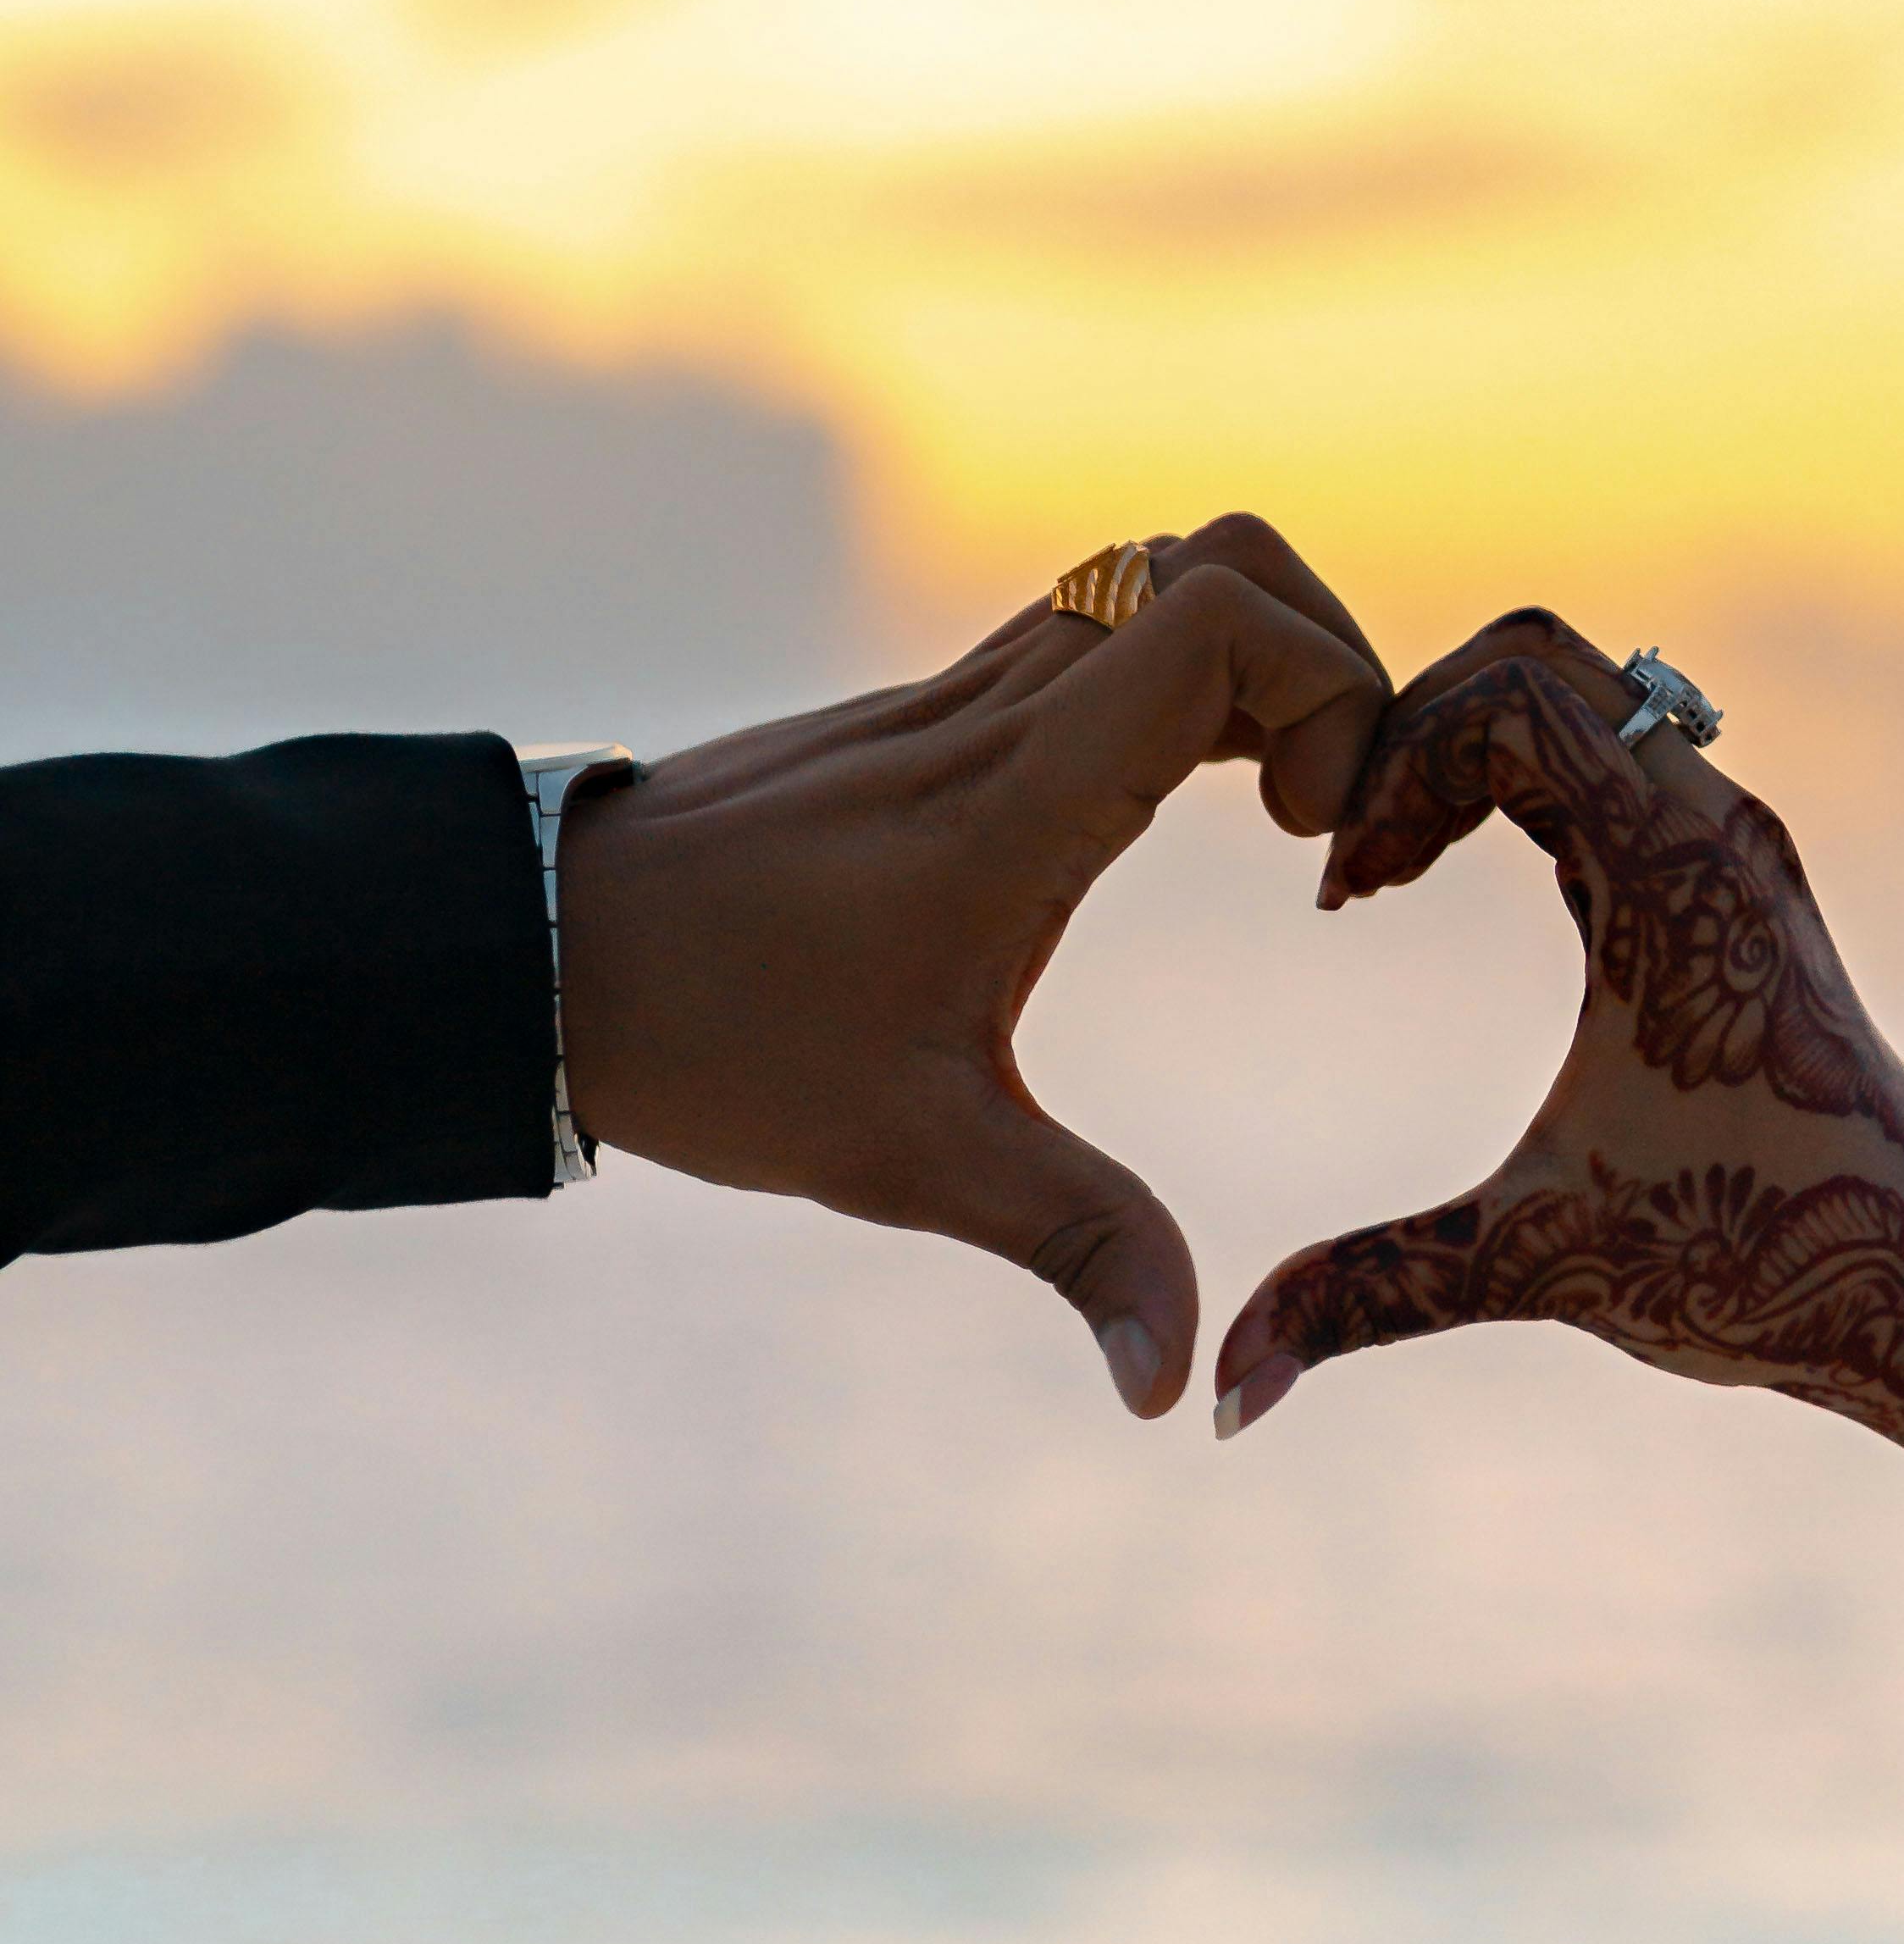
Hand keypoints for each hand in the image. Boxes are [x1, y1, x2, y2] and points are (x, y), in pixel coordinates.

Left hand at [558, 512, 1383, 1416]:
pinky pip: (1098, 626)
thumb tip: (1171, 1390)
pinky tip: (1179, 812)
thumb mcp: (911, 1161)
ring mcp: (957, 696)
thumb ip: (1073, 1249)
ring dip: (1254, 667)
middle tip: (1317, 815)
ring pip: (1156, 570)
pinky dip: (1182, 683)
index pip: (1214, 613)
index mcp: (1017, 796)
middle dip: (1325, 660)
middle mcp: (997, 712)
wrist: (538, 951)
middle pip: (1216, 553)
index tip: (1309, 838)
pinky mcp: (929, 713)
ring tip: (1271, 813)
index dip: (1324, 688)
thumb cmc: (718, 1042)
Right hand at [1212, 607, 1903, 1435]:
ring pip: (1574, 701)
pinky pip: (1601, 763)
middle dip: (1413, 728)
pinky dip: (1510, 786)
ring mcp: (1732, 847)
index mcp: (1674, 870)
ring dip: (1460, 755)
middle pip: (1535, 660)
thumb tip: (1226, 1386)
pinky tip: (1441, 881)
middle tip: (1349, 858)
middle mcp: (1716, 826)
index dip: (1394, 763)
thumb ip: (1371, 1294)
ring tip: (1381, 871)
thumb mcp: (1537, 1260)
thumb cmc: (1754, 1263)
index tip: (1345, 893)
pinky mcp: (1731, 882)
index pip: (1507, 692)